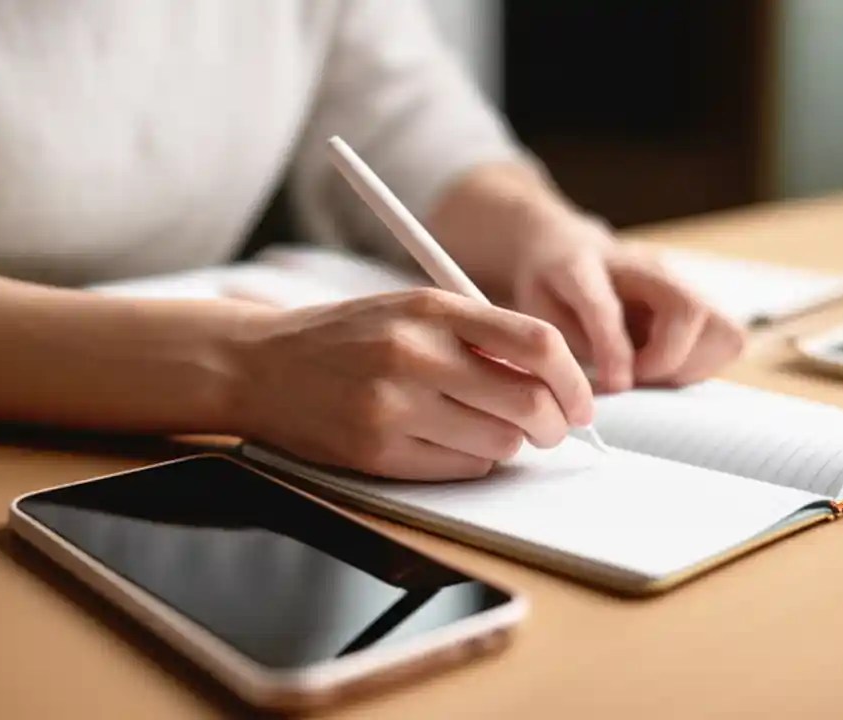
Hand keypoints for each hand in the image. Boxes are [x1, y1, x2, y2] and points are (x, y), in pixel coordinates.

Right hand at [233, 289, 594, 480]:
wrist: (259, 365)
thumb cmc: (346, 336)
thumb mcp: (411, 310)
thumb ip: (477, 334)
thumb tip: (554, 380)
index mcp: (432, 309)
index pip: (537, 343)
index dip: (574, 379)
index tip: (583, 400)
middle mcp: (415, 354)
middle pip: (528, 402)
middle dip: (554, 425)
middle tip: (552, 429)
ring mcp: (394, 406)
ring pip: (499, 443)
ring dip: (508, 444)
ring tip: (484, 428)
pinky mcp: (377, 451)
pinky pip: (460, 468)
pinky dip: (471, 461)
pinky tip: (449, 442)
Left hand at [509, 210, 745, 391]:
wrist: (567, 245)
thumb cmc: (551, 288)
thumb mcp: (539, 315)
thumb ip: (571, 346)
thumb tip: (617, 386)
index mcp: (583, 267)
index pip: (604, 305)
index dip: (614, 349)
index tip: (617, 385)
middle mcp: (643, 265)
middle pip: (690, 309)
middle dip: (668, 361)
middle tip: (636, 379)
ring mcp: (678, 278)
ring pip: (723, 329)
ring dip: (690, 367)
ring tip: (650, 373)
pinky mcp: (698, 296)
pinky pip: (727, 341)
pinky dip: (700, 364)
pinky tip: (664, 366)